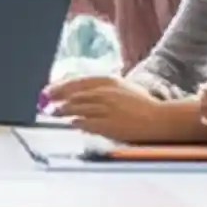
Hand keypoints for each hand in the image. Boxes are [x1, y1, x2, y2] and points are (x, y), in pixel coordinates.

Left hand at [46, 76, 173, 141]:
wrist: (160, 119)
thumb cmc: (142, 105)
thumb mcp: (121, 88)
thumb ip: (101, 89)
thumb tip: (79, 93)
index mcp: (108, 81)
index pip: (77, 82)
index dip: (60, 86)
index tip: (49, 90)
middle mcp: (105, 93)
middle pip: (73, 94)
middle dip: (57, 98)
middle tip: (45, 102)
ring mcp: (106, 109)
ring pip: (77, 108)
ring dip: (62, 110)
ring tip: (54, 112)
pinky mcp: (109, 125)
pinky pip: (86, 123)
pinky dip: (76, 122)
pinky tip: (71, 123)